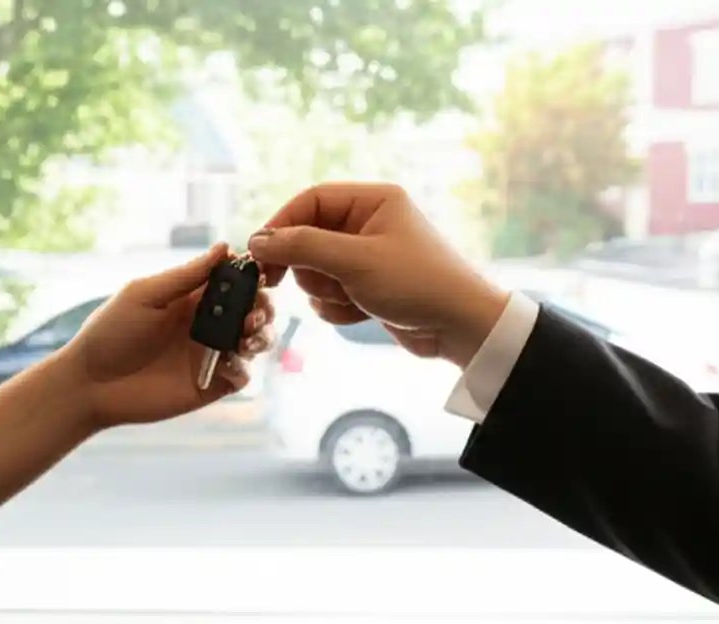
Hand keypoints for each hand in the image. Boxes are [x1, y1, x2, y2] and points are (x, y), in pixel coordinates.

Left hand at [66, 244, 275, 429]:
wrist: (90, 384)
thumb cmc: (110, 332)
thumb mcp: (144, 295)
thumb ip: (186, 276)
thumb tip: (224, 248)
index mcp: (192, 298)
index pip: (234, 282)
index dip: (252, 278)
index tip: (260, 276)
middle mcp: (206, 324)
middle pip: (252, 311)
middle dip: (262, 308)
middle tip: (254, 314)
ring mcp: (210, 355)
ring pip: (254, 342)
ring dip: (261, 336)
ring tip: (249, 337)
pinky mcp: (210, 384)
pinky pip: (241, 376)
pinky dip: (243, 369)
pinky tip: (229, 365)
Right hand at [248, 183, 508, 367]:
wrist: (461, 327)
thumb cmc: (417, 283)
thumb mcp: (355, 261)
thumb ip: (303, 247)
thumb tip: (257, 240)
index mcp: (373, 200)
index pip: (310, 200)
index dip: (282, 225)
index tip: (259, 253)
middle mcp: (370, 222)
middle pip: (308, 237)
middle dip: (307, 266)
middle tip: (289, 284)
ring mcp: (368, 257)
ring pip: (316, 270)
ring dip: (324, 290)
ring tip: (351, 299)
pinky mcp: (368, 286)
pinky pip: (331, 293)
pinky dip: (337, 306)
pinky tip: (360, 313)